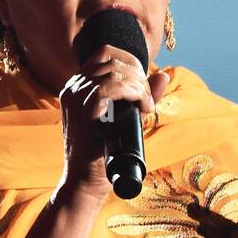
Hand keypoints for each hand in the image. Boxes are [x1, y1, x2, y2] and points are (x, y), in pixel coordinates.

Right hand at [59, 45, 169, 201]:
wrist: (85, 183)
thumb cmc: (103, 155)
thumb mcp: (125, 119)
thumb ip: (141, 96)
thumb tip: (164, 75)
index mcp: (79, 86)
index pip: (105, 53)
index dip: (131, 61)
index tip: (143, 86)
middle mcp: (74, 88)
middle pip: (112, 60)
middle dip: (139, 76)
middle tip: (148, 101)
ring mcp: (76, 99)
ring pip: (114, 72)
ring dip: (138, 86)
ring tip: (146, 106)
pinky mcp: (82, 112)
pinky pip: (110, 88)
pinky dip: (133, 93)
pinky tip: (142, 107)